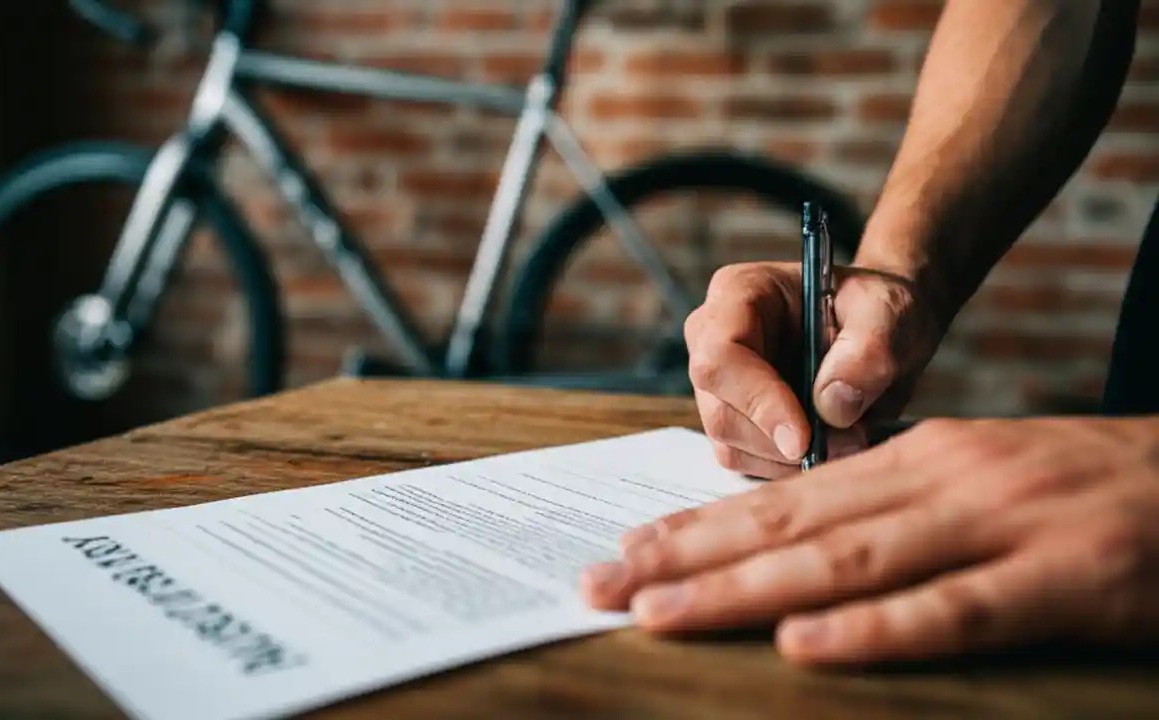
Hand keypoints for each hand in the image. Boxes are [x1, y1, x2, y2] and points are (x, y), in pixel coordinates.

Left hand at [581, 417, 1158, 664]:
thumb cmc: (1088, 490)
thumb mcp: (980, 479)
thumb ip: (895, 505)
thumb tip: (800, 546)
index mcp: (921, 457)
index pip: (785, 498)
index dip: (698, 526)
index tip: (626, 553)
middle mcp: (944, 480)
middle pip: (793, 524)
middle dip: (687, 557)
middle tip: (601, 585)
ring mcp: (1001, 525)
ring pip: (850, 561)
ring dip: (744, 590)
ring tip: (661, 612)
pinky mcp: (1062, 579)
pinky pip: (955, 611)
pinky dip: (875, 629)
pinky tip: (805, 644)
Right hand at [684, 262, 942, 477]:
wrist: (883, 330)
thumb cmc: (877, 309)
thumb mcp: (888, 314)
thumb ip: (867, 354)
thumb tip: (832, 407)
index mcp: (738, 293)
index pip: (720, 356)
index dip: (757, 401)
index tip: (804, 438)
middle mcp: (712, 338)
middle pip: (719, 409)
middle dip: (781, 439)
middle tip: (847, 439)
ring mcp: (719, 383)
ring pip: (729, 443)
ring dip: (789, 458)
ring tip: (847, 437)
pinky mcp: (733, 419)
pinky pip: (745, 460)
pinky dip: (788, 466)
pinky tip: (827, 444)